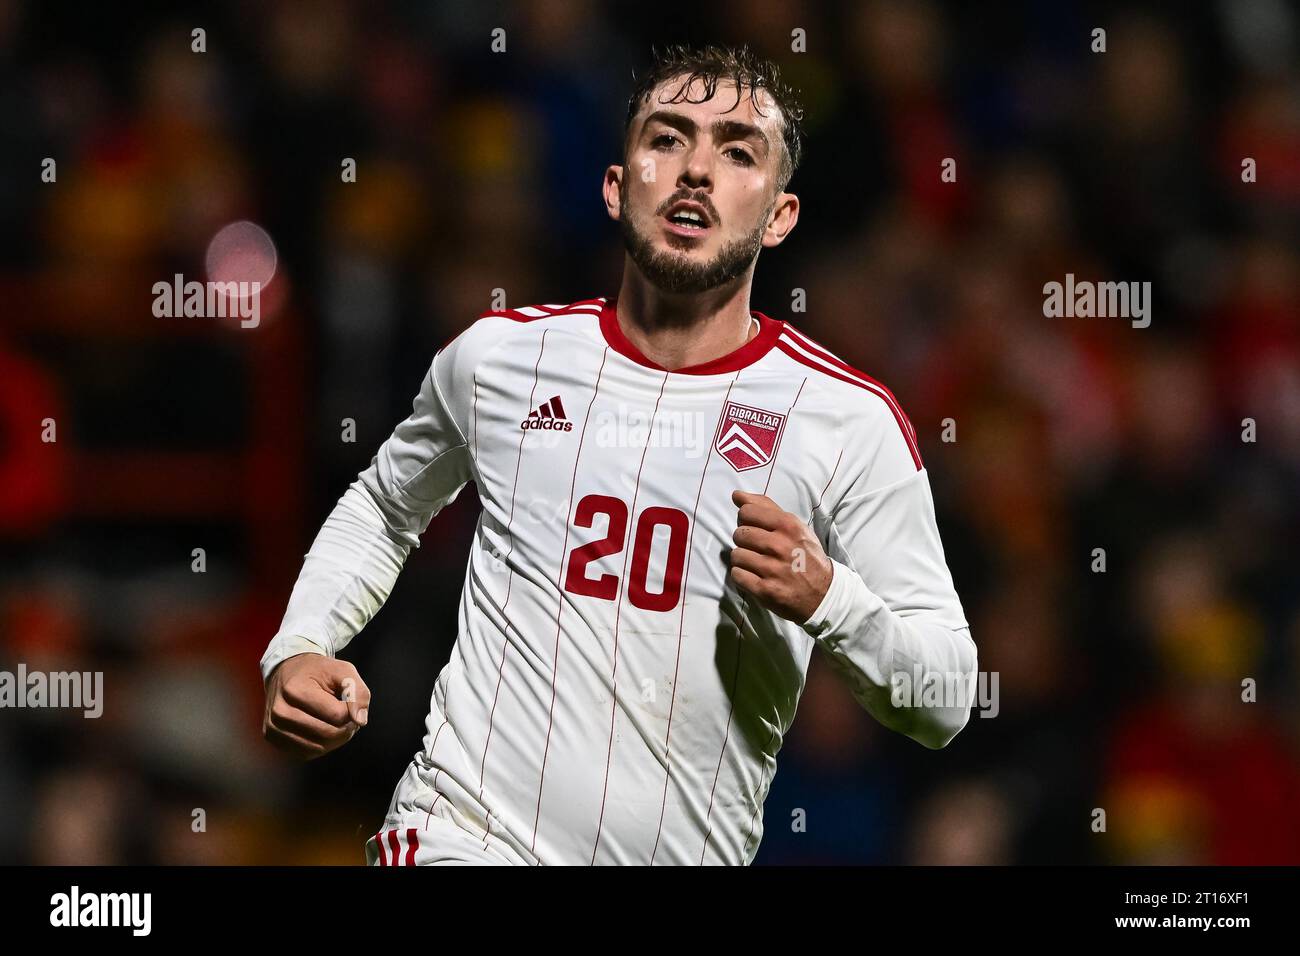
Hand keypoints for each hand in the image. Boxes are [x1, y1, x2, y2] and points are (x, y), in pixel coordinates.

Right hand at [263, 653, 370, 759]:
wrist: (287, 672)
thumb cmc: (318, 671)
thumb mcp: (343, 670)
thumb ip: (357, 692)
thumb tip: (360, 720)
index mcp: (295, 690)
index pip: (337, 715)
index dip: (351, 711)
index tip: (349, 702)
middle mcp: (279, 711)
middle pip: (328, 734)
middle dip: (346, 728)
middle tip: (349, 716)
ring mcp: (273, 727)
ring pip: (318, 748)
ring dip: (335, 739)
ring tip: (337, 722)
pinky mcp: (273, 738)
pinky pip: (306, 753)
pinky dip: (321, 745)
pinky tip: (323, 729)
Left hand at [729, 490, 832, 623]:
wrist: (823, 593)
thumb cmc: (805, 554)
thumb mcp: (794, 526)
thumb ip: (766, 507)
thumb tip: (736, 494)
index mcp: (789, 526)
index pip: (747, 512)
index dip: (746, 520)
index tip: (755, 528)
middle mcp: (780, 546)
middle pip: (739, 533)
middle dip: (744, 540)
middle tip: (757, 548)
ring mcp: (773, 570)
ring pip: (736, 555)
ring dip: (742, 559)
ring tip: (756, 563)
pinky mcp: (765, 590)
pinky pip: (737, 575)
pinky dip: (742, 576)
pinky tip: (754, 576)